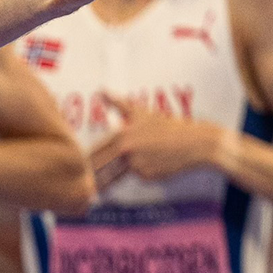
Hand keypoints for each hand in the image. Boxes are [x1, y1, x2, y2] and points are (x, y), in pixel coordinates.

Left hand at [88, 95, 227, 189]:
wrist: (195, 143)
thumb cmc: (168, 126)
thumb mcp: (142, 112)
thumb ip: (118, 103)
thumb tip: (101, 90)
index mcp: (122, 137)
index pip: (95, 152)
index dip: (85, 160)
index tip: (76, 165)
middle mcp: (127, 153)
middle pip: (102, 168)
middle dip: (93, 175)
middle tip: (86, 182)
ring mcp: (137, 167)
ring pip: (120, 174)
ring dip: (113, 178)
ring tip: (111, 181)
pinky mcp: (148, 177)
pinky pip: (138, 177)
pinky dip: (142, 173)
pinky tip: (154, 163)